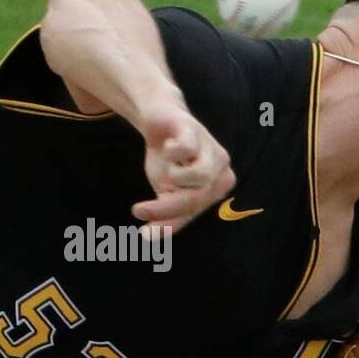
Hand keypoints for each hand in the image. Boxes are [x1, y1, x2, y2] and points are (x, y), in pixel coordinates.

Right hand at [130, 100, 234, 236]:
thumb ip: (165, 213)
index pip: (194, 212)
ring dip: (173, 177)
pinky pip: (186, 150)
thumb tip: (149, 238)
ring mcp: (211, 148)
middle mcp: (221, 168)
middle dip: (165, 209)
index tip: (145, 234)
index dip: (170, 224)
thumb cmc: (167, 159)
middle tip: (137, 211)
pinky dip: (172, 152)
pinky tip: (169, 146)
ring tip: (166, 167)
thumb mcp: (165, 190)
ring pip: (198, 177)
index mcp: (217, 186)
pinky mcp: (195, 130)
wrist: (158, 120)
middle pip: (196, 199)